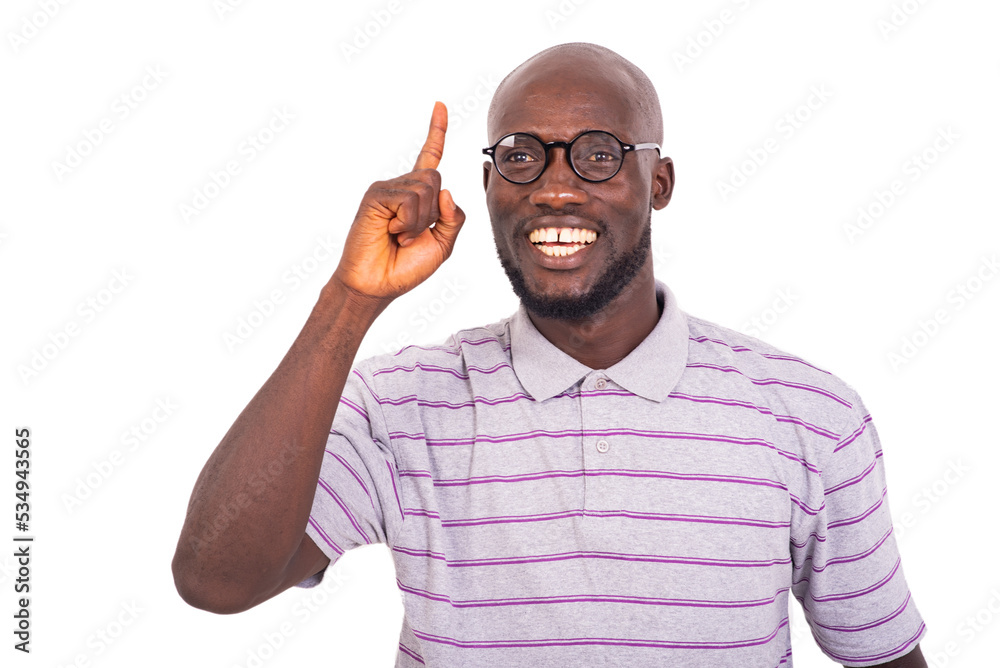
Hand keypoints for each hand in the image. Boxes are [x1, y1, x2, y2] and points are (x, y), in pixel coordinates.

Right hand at [331, 101, 465, 301]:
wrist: (377, 285)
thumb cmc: (406, 267)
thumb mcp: (443, 244)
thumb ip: (453, 218)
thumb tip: (447, 189)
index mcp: (417, 196)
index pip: (430, 156)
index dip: (436, 131)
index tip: (440, 105)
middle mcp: (401, 187)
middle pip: (436, 178)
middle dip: (434, 213)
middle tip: (412, 235)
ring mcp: (386, 189)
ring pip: (426, 187)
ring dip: (421, 220)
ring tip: (400, 235)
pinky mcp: (375, 195)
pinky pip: (409, 198)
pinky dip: (408, 221)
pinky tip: (391, 232)